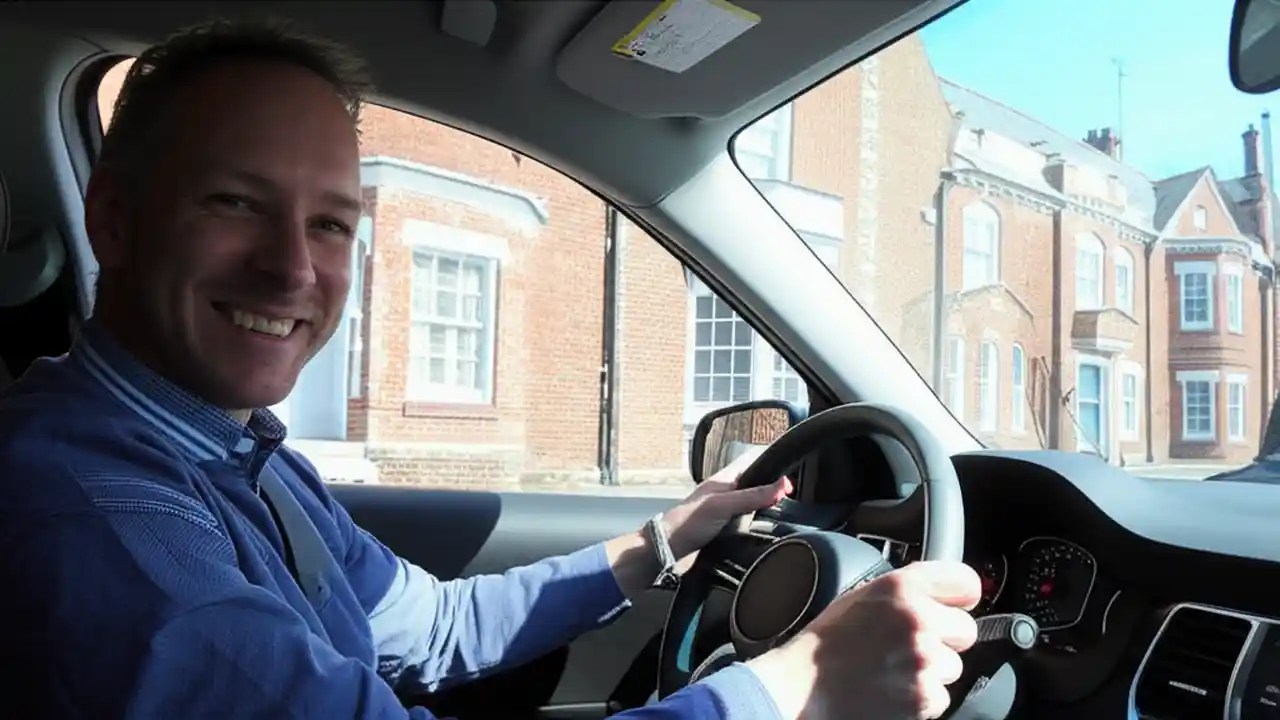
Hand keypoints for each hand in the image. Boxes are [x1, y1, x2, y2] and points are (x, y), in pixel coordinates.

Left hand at [662, 445, 790, 559]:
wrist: (667, 552)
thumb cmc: (687, 523)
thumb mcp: (722, 505)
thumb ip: (752, 495)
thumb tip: (783, 485)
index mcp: (724, 480)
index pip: (751, 461)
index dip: (771, 460)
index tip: (792, 466)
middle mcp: (726, 494)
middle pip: (756, 483)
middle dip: (774, 486)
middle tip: (795, 494)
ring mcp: (725, 513)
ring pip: (753, 504)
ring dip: (768, 507)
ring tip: (787, 511)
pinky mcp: (725, 531)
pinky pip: (748, 523)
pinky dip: (759, 524)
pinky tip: (769, 530)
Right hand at [746, 561, 981, 719]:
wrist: (805, 686)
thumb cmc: (827, 642)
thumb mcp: (863, 595)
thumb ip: (906, 590)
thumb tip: (940, 595)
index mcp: (902, 586)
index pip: (966, 582)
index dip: (961, 597)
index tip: (955, 605)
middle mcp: (918, 619)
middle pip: (966, 628)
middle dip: (946, 638)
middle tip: (913, 645)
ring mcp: (924, 659)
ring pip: (954, 665)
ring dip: (932, 670)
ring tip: (895, 668)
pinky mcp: (925, 695)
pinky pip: (942, 695)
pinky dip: (922, 697)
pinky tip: (893, 688)